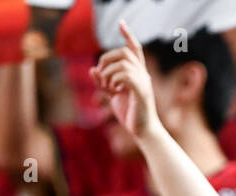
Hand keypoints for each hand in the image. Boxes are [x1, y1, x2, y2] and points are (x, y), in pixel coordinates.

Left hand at [90, 21, 160, 142]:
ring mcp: (143, 82)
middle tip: (100, 74)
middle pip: (124, 52)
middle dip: (107, 58)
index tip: (121, 23)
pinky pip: (125, 75)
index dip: (128, 35)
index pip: (134, 49)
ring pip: (123, 63)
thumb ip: (103, 82)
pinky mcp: (141, 91)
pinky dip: (114, 80)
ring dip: (108, 72)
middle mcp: (142, 74)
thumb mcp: (112, 95)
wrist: (143, 132)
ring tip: (107, 86)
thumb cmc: (130, 113)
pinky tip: (113, 90)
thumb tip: (92, 70)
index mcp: (137, 73)